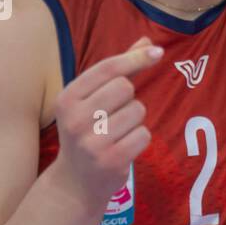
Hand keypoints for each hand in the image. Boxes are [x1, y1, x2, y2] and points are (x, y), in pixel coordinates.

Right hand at [50, 36, 160, 211]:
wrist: (75, 182)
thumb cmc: (87, 132)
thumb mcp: (91, 100)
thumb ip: (118, 70)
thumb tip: (147, 42)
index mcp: (67, 98)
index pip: (107, 69)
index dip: (135, 58)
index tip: (158, 53)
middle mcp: (75, 118)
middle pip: (125, 87)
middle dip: (129, 98)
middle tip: (115, 116)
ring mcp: (92, 141)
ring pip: (137, 111)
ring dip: (135, 120)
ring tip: (117, 133)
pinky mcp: (111, 160)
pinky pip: (144, 134)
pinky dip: (140, 139)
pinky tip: (124, 147)